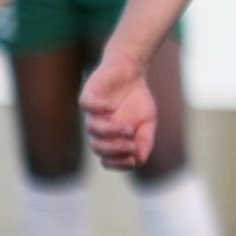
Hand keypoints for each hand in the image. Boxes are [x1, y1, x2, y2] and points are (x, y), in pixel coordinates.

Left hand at [81, 49, 157, 169]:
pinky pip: (87, 104)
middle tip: (131, 145)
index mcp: (110, 139)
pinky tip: (113, 107)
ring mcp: (92, 112)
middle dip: (114, 149)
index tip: (132, 159)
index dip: (117, 163)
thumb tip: (139, 160)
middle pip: (96, 147)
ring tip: (128, 128)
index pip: (106, 159)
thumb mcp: (148, 122)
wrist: (131, 72)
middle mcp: (98, 128)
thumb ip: (145, 140)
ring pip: (92, 128)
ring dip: (110, 132)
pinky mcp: (89, 94)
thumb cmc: (137, 100)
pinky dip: (98, 108)